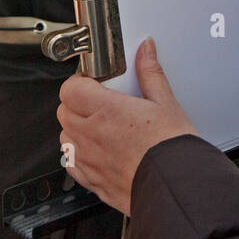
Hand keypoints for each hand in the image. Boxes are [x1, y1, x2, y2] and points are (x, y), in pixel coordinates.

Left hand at [57, 38, 198, 216]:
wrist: (175, 188)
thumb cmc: (171, 148)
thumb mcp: (166, 102)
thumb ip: (150, 72)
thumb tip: (145, 50)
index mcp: (107, 110)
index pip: (70, 88)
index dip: (80, 81)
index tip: (94, 81)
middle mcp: (91, 135)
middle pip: (64, 110)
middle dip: (77, 102)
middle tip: (99, 100)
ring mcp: (89, 160)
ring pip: (65, 136)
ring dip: (76, 128)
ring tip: (100, 126)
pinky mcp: (93, 182)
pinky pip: (72, 164)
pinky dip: (79, 155)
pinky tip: (98, 151)